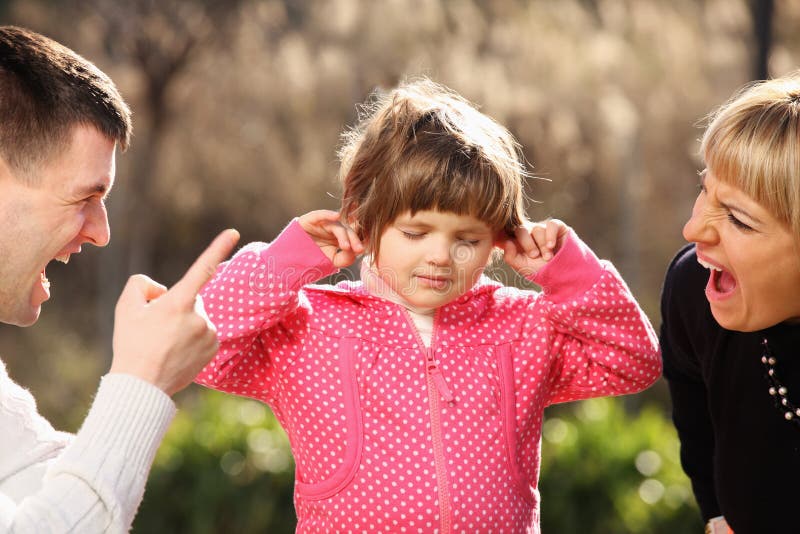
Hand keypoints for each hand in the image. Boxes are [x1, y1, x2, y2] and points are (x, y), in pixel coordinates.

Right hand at [109, 229, 239, 395]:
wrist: (142, 386)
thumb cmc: (131, 344)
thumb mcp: (125, 307)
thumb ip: (142, 284)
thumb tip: (163, 290)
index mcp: (179, 302)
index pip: (202, 268)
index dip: (218, 247)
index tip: (233, 232)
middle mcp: (200, 316)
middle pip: (190, 297)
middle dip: (176, 305)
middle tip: (155, 328)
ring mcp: (209, 333)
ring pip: (197, 316)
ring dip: (184, 322)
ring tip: (164, 343)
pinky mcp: (214, 347)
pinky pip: (204, 332)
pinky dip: (192, 337)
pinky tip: (176, 351)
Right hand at [298, 209, 363, 267]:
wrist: (291, 260)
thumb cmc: (313, 259)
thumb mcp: (332, 262)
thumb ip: (346, 258)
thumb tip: (356, 252)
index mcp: (340, 236)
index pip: (353, 235)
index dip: (360, 240)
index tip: (364, 250)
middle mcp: (333, 228)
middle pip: (348, 230)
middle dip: (354, 239)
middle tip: (359, 249)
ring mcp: (323, 223)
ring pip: (337, 225)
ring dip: (343, 235)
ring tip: (346, 246)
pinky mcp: (311, 219)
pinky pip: (321, 214)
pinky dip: (328, 214)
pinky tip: (336, 216)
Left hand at [499, 219, 569, 276]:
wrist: (563, 274)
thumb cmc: (541, 270)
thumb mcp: (523, 267)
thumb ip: (510, 257)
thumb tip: (507, 242)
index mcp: (518, 241)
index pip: (508, 234)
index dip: (511, 241)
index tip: (517, 253)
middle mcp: (529, 232)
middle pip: (521, 229)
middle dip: (528, 244)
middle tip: (535, 256)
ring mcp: (542, 228)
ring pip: (537, 228)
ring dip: (542, 245)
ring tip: (548, 257)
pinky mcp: (557, 226)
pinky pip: (551, 224)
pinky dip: (550, 235)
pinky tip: (551, 246)